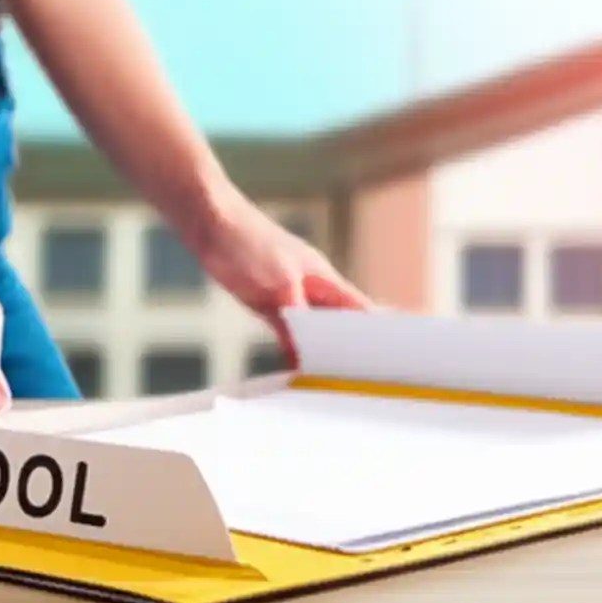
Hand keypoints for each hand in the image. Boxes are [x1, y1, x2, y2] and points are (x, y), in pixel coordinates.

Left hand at [195, 199, 370, 363]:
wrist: (212, 224)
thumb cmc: (250, 242)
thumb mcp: (279, 282)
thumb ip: (298, 314)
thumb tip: (308, 349)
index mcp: (324, 279)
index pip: (359, 308)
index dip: (375, 330)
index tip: (389, 355)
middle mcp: (311, 289)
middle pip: (338, 324)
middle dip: (348, 347)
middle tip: (356, 377)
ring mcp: (289, 297)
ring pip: (312, 331)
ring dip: (319, 351)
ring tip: (328, 378)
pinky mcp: (267, 303)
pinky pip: (287, 333)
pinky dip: (292, 349)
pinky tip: (295, 368)